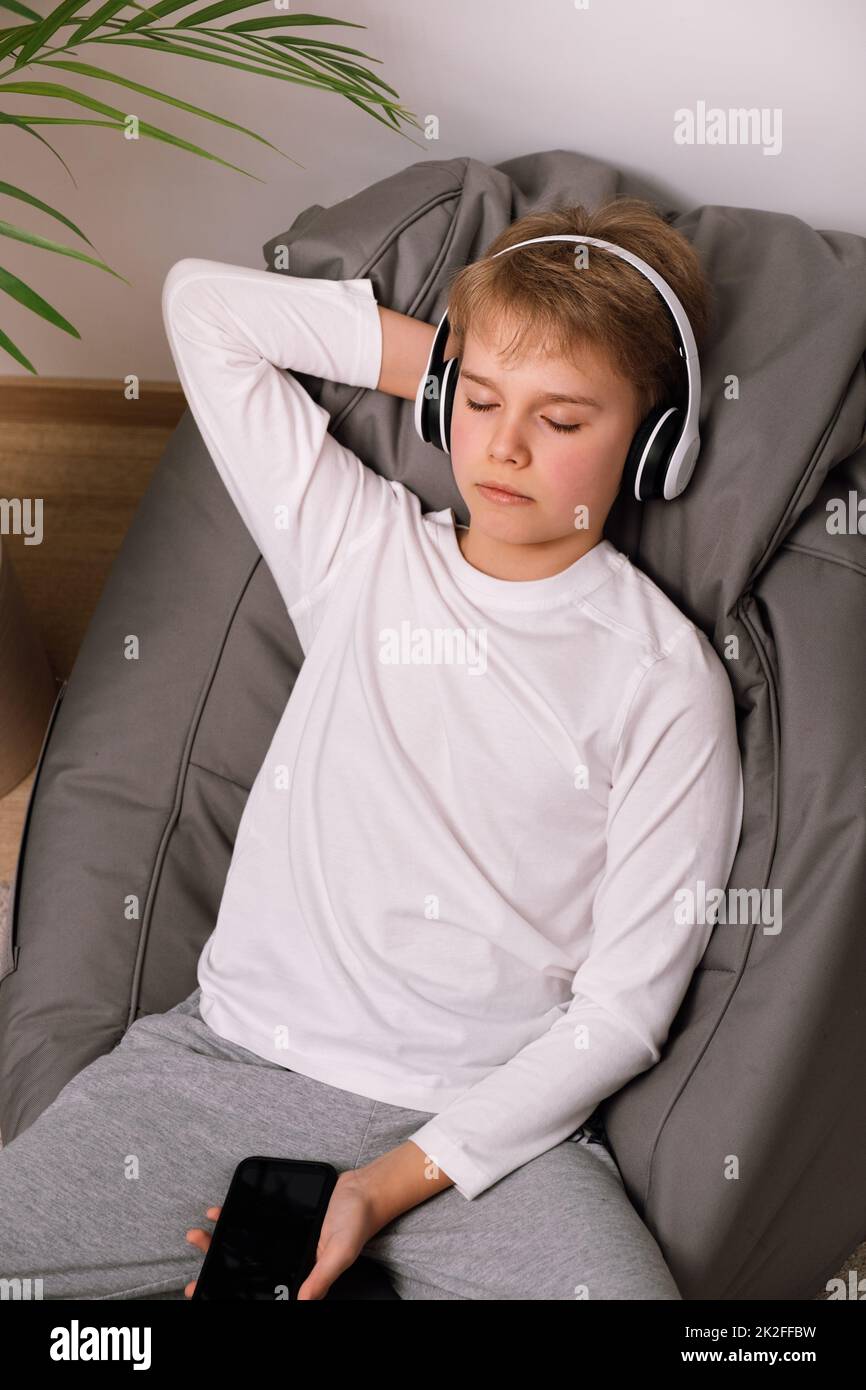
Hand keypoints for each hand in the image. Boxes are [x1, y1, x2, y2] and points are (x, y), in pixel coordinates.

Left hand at [183, 1174, 382, 1300]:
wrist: (362, 1190)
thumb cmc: (356, 1223)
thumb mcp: (340, 1252)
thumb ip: (321, 1276)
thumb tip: (302, 1301)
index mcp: (299, 1273)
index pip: (260, 1289)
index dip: (231, 1291)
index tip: (204, 1289)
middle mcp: (286, 1259)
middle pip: (245, 1267)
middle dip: (216, 1264)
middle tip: (193, 1267)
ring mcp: (281, 1239)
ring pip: (244, 1244)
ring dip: (220, 1240)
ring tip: (198, 1233)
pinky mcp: (280, 1219)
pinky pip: (253, 1220)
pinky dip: (234, 1216)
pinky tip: (219, 1212)